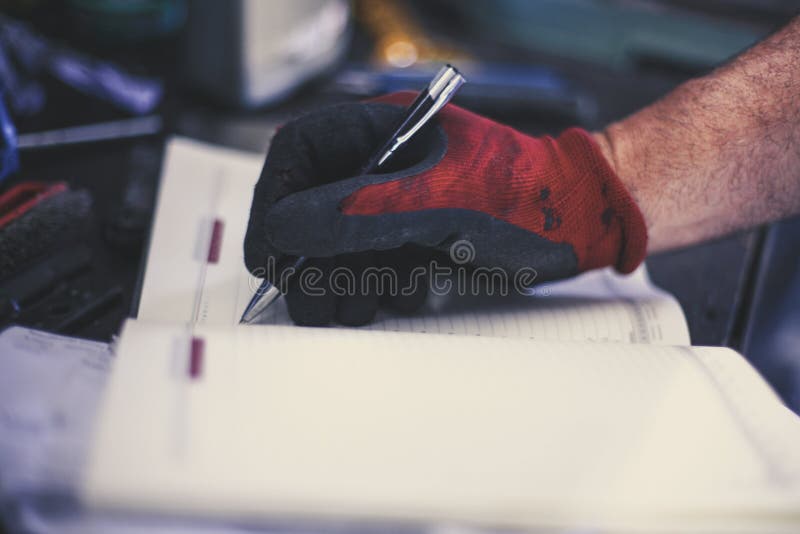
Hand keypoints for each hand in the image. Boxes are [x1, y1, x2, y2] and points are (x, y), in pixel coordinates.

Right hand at [244, 92, 646, 325]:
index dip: (273, 206)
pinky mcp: (414, 236)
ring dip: (343, 282)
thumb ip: (353, 214)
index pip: (296, 156)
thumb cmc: (521, 193)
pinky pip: (375, 265)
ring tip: (362, 304)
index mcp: (379, 131)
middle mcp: (381, 166)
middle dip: (310, 260)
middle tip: (317, 300)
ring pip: (339, 244)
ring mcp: (397, 203)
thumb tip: (283, 231)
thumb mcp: (433, 201)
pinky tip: (409, 289)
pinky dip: (382, 287)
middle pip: (311, 208)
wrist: (579, 219)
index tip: (270, 256)